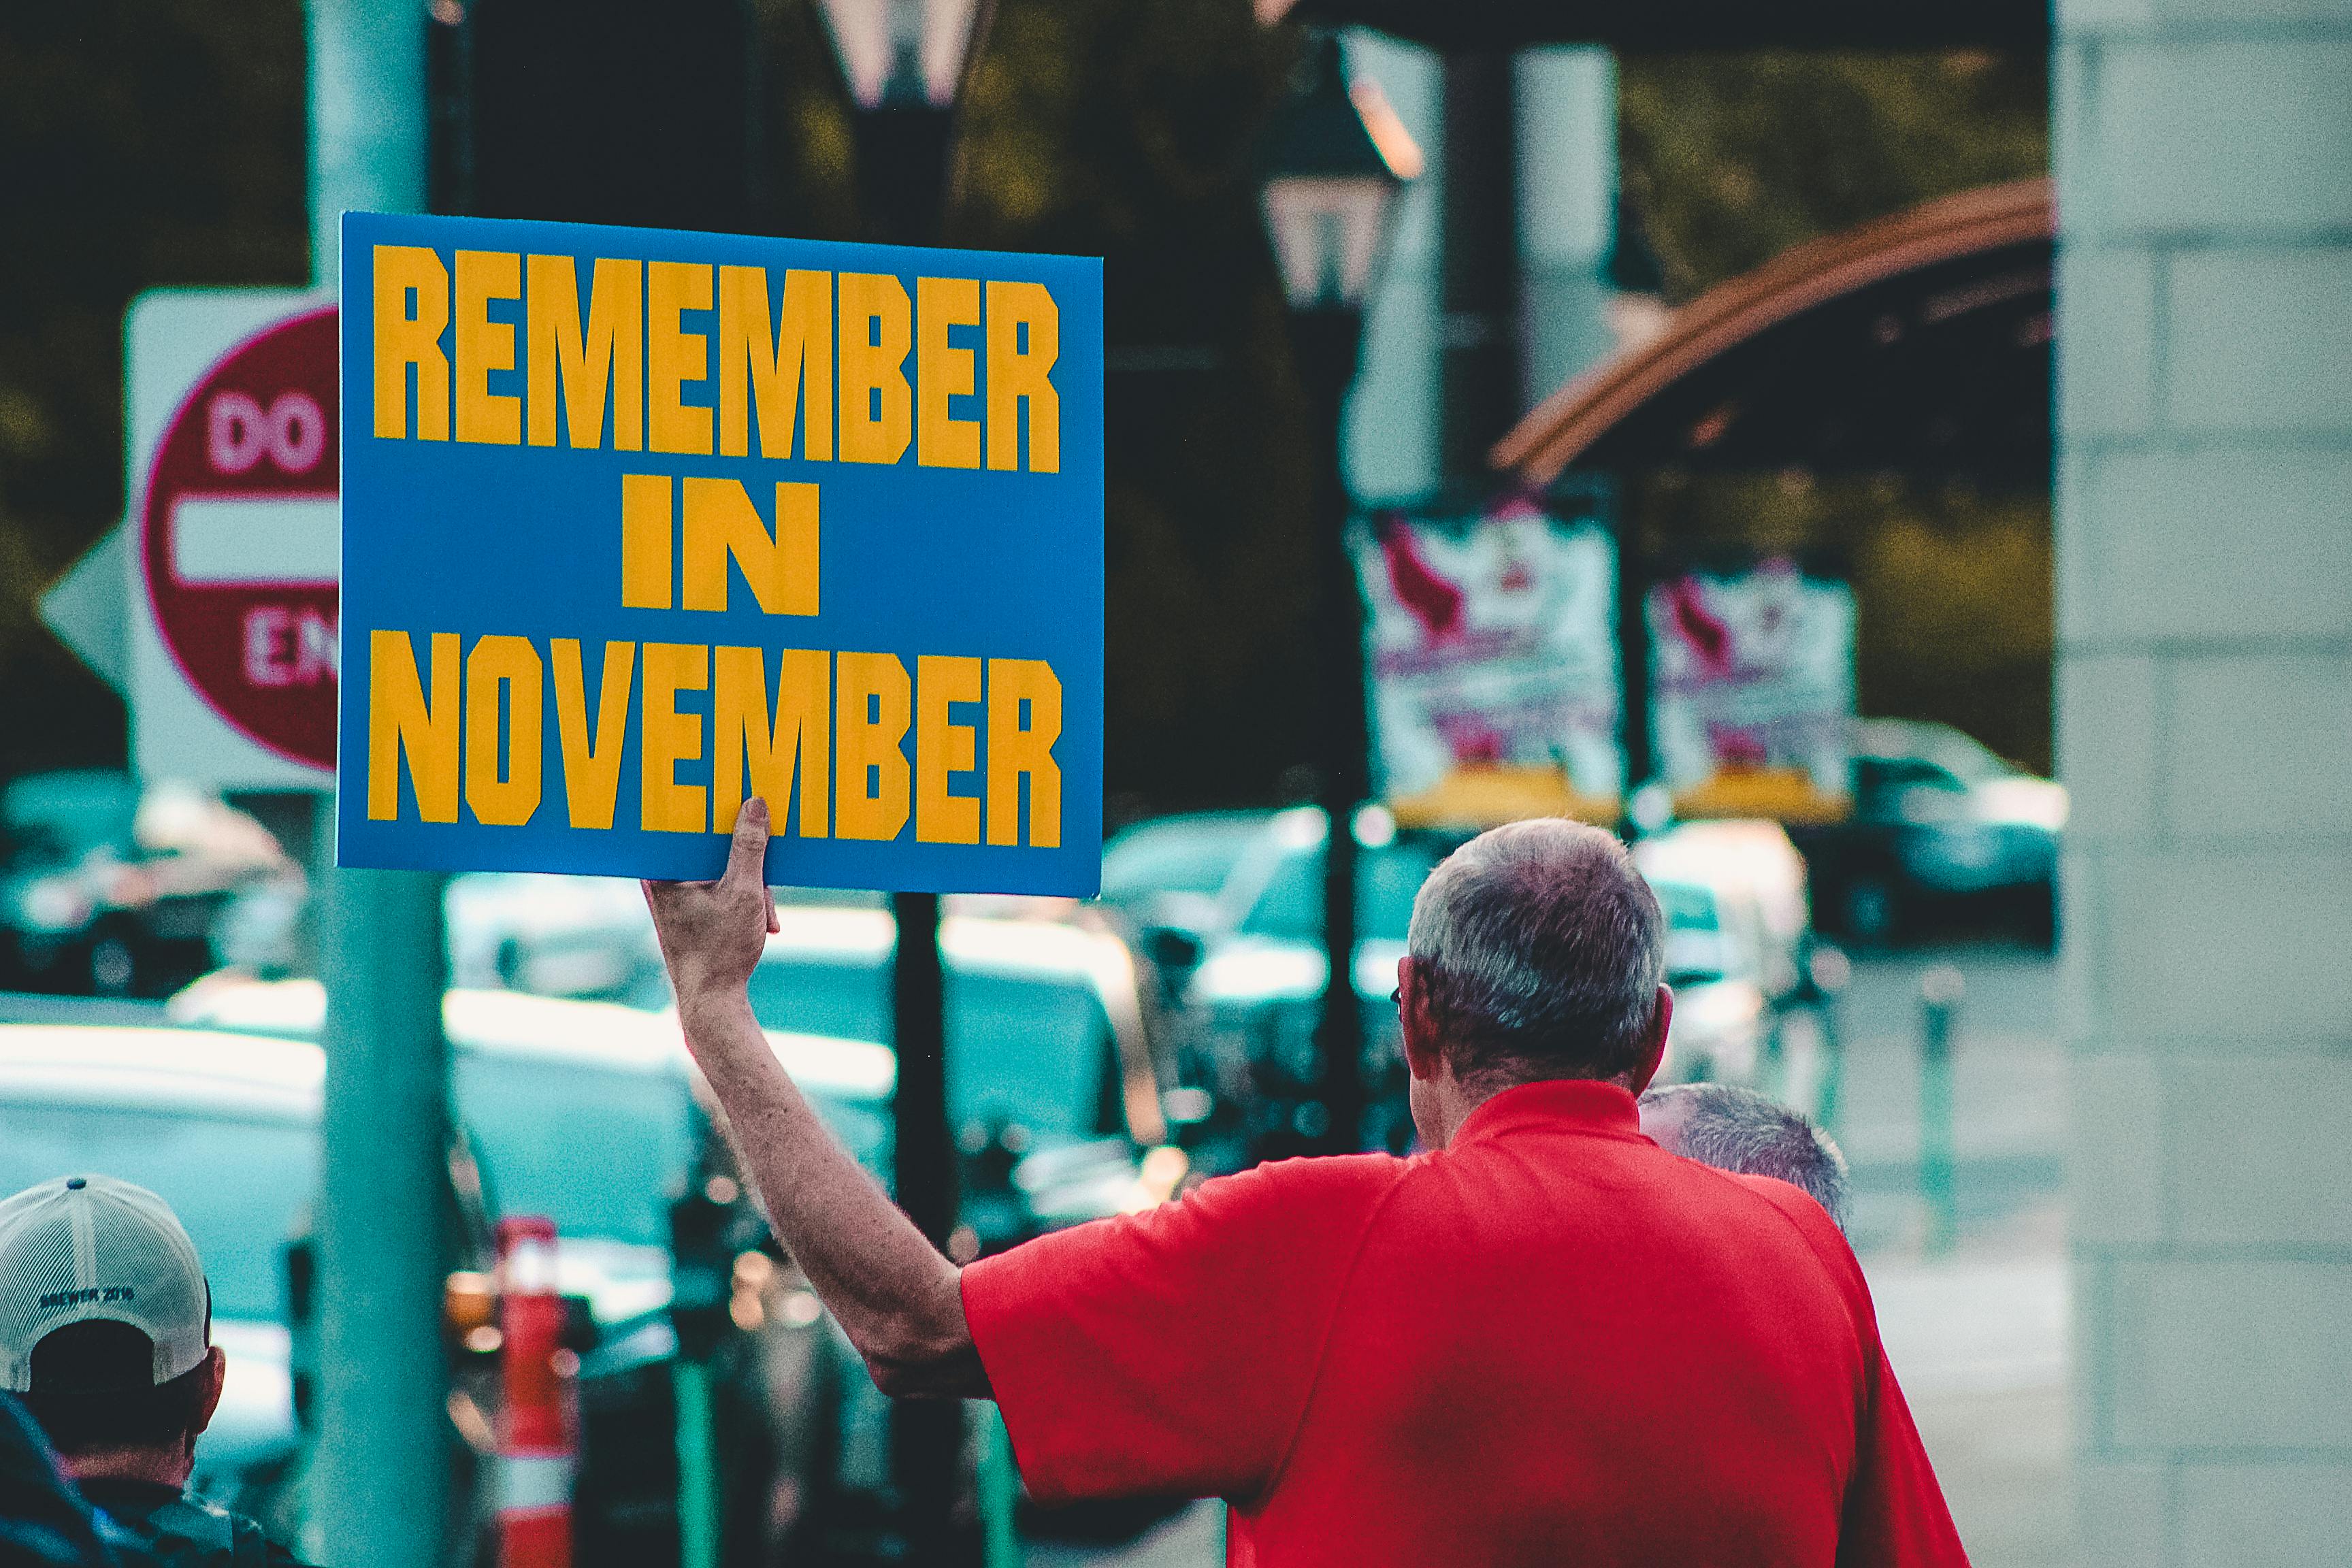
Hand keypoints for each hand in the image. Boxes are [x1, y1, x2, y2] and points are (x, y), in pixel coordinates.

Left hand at [643, 797, 780, 1008]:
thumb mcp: (744, 893)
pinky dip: (742, 897)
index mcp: (663, 870)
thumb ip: (750, 846)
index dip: (720, 812)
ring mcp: (674, 894)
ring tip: (765, 914)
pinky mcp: (687, 907)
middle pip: (711, 846)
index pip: (691, 822)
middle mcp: (662, 878)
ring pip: (720, 867)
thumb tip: (755, 804)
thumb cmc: (720, 951)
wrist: (712, 1000)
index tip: (743, 801)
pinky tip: (761, 919)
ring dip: (750, 884)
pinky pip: (719, 885)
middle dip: (748, 863)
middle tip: (765, 879)